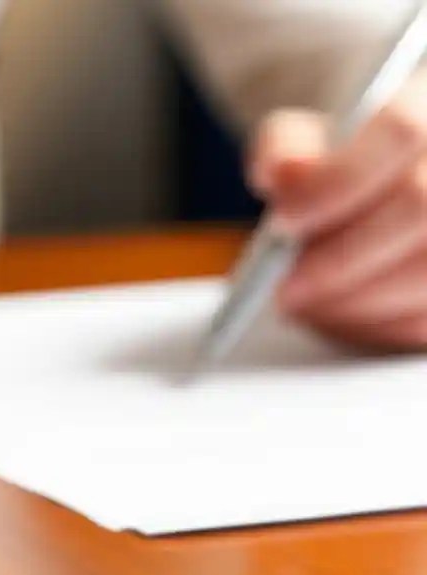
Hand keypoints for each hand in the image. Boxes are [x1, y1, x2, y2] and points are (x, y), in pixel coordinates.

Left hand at [248, 69, 426, 348]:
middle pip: (421, 206)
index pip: (401, 132)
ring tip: (305, 303)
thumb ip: (284, 148)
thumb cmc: (339, 167)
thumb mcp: (303, 141)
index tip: (284, 221)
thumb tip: (280, 173)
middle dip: (342, 258)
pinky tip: (339, 315)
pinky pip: (426, 317)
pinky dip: (376, 324)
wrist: (375, 194)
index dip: (338, 181)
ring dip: (356, 299)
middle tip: (285, 288)